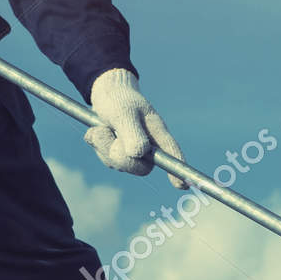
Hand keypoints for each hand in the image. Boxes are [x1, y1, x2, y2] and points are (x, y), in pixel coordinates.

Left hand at [84, 68, 189, 188]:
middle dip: (117, 154)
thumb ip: (132, 132)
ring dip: (104, 145)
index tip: (182, 185)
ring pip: (118, 164)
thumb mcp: (123, 112)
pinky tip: (99, 130)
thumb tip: (139, 154)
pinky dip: (98, 144)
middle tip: (104, 132)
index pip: (170, 152)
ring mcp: (133, 151)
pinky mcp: (119, 154)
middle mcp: (148, 145)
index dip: (178, 169)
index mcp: (156, 131)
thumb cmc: (118, 99)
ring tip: (102, 126)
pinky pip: (107, 159)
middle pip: (139, 167)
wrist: (104, 94)